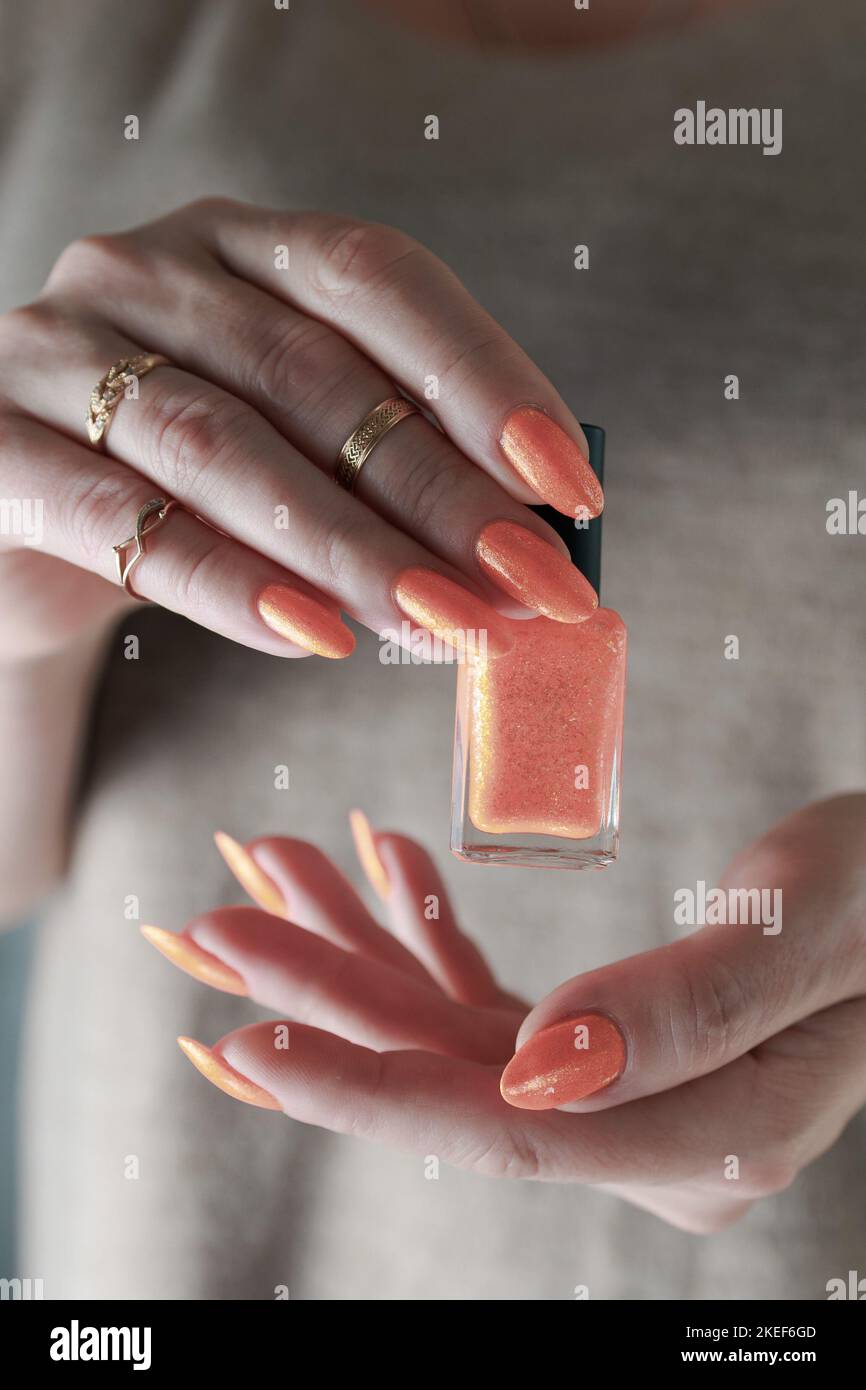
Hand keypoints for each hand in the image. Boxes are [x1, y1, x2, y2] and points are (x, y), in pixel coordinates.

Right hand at [0, 198, 600, 663]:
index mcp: (238, 244)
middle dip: (438, 489)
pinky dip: (229, 584)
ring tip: (443, 621)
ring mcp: (57, 353)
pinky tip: (315, 636)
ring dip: (350, 545)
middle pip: (313, 374)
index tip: (570, 483)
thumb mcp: (294, 445)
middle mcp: (143, 272)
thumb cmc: (191, 479)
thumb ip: (386, 465)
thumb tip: (530, 542)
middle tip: (530, 582)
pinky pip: (122, 520)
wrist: (26, 518)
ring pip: (223, 446)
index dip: (482, 375)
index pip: (377, 277)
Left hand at [145, 796, 865, 1232]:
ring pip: (462, 1034)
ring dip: (368, 950)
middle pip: (460, 1080)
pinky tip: (388, 863)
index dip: (371, 1086)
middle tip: (225, 922)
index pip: (509, 1129)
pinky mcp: (617, 1043)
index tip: (251, 1038)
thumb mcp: (806, 927)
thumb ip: (688, 1015)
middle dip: (335, 999)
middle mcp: (656, 1137)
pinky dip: (437, 930)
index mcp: (709, 1138)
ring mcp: (632, 1095)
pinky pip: (499, 1000)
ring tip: (284, 865)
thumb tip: (541, 1076)